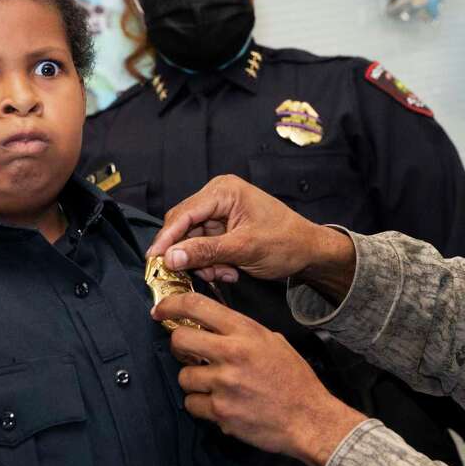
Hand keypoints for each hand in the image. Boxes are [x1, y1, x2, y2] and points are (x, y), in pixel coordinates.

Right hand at [145, 175, 355, 298]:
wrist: (309, 252)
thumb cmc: (286, 242)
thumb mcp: (244, 249)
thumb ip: (206, 251)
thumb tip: (171, 257)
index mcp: (223, 191)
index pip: (184, 213)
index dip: (166, 238)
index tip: (154, 260)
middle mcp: (218, 197)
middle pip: (184, 227)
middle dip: (190, 254)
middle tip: (200, 274)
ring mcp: (220, 213)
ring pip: (192, 241)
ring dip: (204, 262)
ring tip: (225, 273)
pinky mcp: (223, 229)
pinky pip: (204, 248)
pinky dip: (212, 263)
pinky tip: (230, 271)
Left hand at [154, 291, 366, 465]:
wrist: (309, 418)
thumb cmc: (294, 380)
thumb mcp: (272, 342)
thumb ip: (241, 332)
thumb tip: (211, 324)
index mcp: (245, 331)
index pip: (197, 306)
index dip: (171, 305)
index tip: (161, 310)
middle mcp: (232, 354)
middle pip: (180, 339)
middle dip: (179, 346)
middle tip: (188, 353)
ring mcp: (224, 384)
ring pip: (184, 376)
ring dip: (194, 381)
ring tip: (214, 385)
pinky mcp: (220, 412)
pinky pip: (192, 404)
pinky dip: (201, 405)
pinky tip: (220, 404)